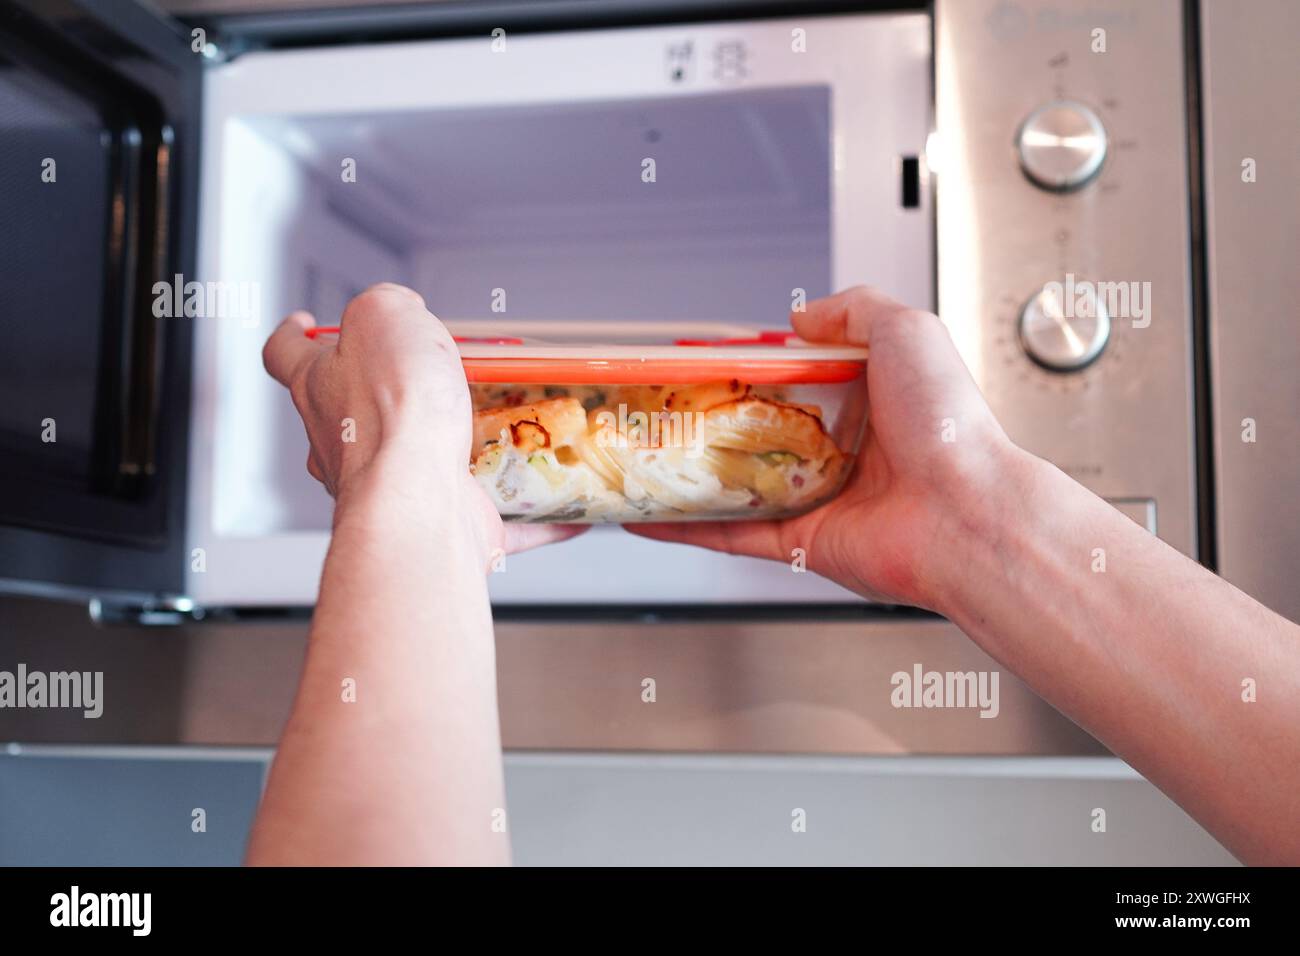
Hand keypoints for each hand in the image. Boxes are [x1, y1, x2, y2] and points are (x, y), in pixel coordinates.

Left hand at [262, 282, 581, 563]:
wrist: (419, 501)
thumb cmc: (396, 411)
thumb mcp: (383, 315)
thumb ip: (387, 304)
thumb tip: (400, 309)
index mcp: (322, 390)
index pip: (285, 355)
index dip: (294, 335)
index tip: (307, 325)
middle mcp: (344, 446)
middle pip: (349, 419)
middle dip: (384, 402)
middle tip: (430, 384)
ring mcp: (388, 492)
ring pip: (414, 472)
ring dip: (454, 457)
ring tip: (508, 439)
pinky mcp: (439, 526)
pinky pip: (489, 521)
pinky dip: (528, 518)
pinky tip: (565, 510)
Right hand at [629, 286, 1022, 609]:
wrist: (966, 514)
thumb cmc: (948, 426)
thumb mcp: (908, 331)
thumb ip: (854, 310)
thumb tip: (802, 316)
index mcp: (867, 398)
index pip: (792, 376)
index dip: (747, 365)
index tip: (705, 356)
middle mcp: (841, 448)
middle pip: (758, 428)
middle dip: (710, 418)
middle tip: (662, 404)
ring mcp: (819, 497)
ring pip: (737, 482)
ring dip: (690, 472)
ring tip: (642, 457)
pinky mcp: (801, 542)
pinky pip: (733, 534)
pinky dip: (688, 529)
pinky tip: (649, 517)